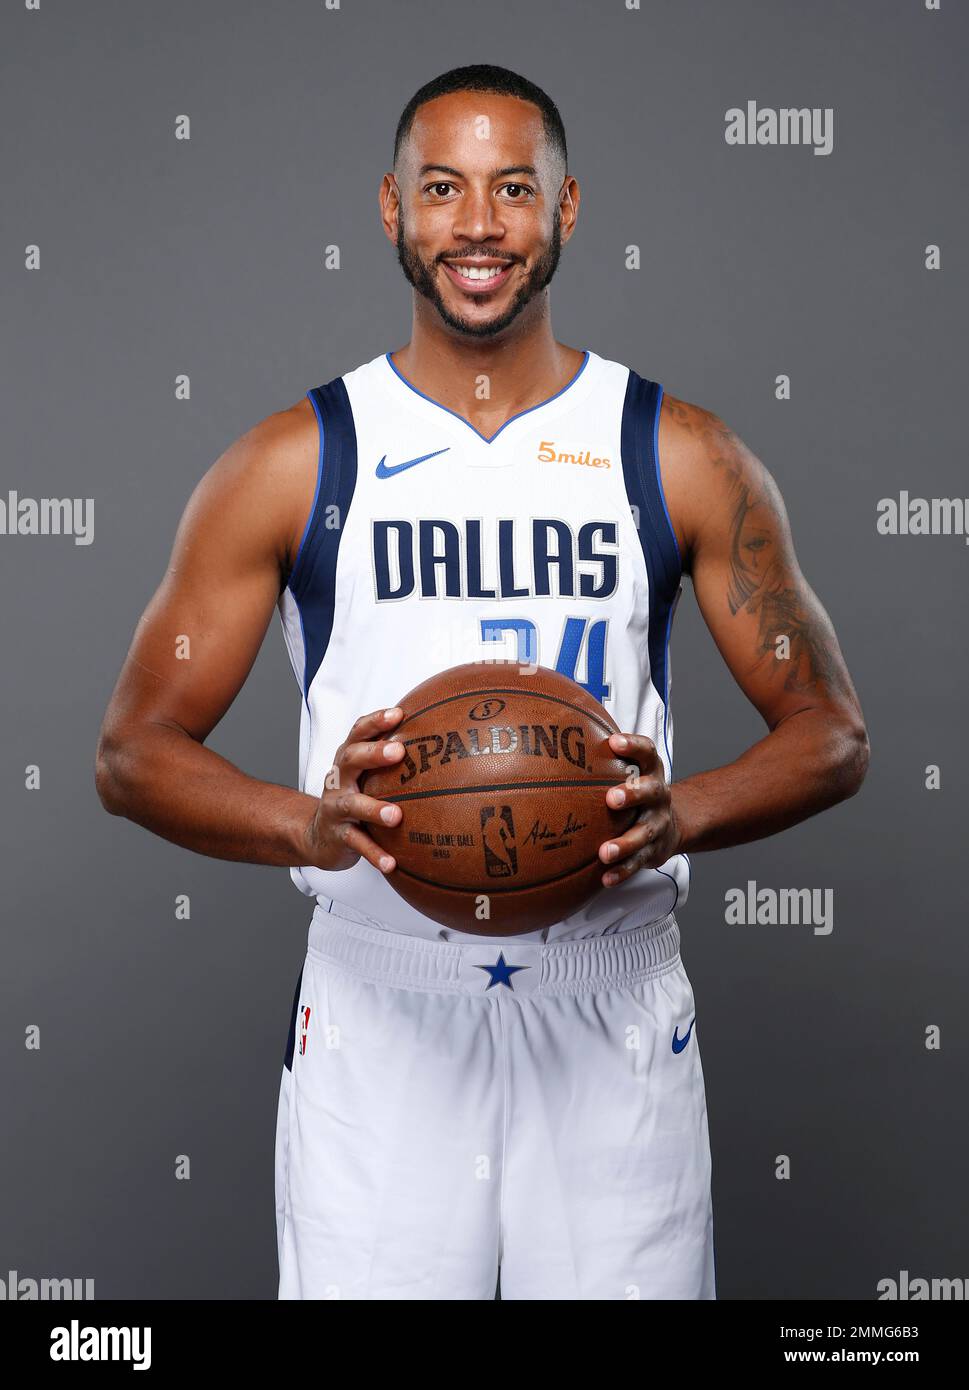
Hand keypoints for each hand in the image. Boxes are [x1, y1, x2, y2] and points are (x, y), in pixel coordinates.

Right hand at [302, 706, 405, 873]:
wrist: (317, 835)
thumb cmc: (353, 797)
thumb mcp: (366, 774)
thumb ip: (391, 757)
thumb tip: (440, 738)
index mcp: (348, 759)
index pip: (358, 733)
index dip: (376, 722)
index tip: (398, 713)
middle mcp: (339, 779)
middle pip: (351, 759)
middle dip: (374, 753)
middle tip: (398, 751)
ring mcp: (336, 808)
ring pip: (353, 804)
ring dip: (374, 809)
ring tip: (397, 816)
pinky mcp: (338, 835)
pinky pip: (357, 844)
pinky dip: (374, 854)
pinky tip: (392, 863)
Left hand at [599, 732, 681, 886]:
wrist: (672, 824)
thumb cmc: (636, 790)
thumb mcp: (629, 769)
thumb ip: (603, 755)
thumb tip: (561, 729)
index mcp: (650, 771)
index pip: (646, 753)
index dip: (633, 746)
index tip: (614, 742)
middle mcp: (658, 796)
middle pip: (651, 792)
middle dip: (632, 795)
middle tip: (611, 799)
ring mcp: (657, 824)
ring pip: (644, 834)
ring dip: (624, 844)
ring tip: (604, 852)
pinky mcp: (654, 851)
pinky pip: (638, 862)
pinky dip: (622, 871)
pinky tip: (605, 879)